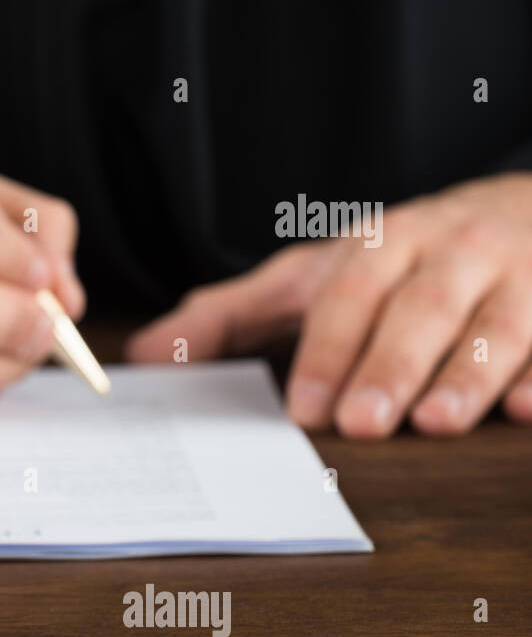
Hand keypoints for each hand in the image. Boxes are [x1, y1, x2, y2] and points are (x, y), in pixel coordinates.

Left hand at [126, 172, 531, 437]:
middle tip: (361, 424)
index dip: (327, 350)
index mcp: (385, 243)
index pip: (350, 294)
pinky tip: (525, 412)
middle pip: (423, 308)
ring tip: (439, 423)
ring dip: (468, 374)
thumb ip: (234, 314)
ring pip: (499, 324)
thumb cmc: (399, 261)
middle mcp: (454, 252)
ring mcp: (521, 276)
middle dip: (390, 364)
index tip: (306, 409)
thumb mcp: (315, 276)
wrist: (523, 212)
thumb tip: (143, 356)